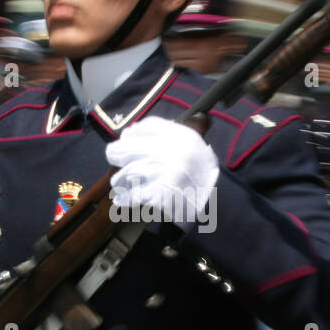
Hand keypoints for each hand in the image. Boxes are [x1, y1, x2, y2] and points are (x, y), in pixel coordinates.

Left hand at [105, 117, 219, 224]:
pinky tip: (120, 200)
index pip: (150, 125)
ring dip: (120, 179)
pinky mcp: (161, 194)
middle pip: (131, 146)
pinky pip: (134, 195)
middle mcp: (173, 151)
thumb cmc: (201, 176)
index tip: (126, 136)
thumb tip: (132, 131)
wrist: (216, 204)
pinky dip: (125, 199)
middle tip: (112, 156)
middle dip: (116, 152)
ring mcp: (166, 172)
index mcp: (183, 137)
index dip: (134, 131)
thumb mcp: (192, 148)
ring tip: (118, 183)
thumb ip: (169, 135)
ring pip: (128, 172)